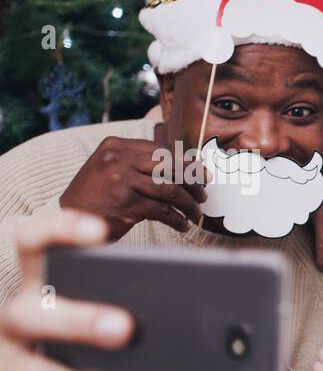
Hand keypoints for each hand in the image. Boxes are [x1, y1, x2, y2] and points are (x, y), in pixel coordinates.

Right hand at [0, 211, 136, 370]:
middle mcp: (14, 321)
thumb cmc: (96, 365)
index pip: (34, 245)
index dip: (59, 232)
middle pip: (31, 311)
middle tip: (126, 329)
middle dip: (79, 320)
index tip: (99, 231)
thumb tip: (176, 318)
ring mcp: (2, 364)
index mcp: (39, 290)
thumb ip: (128, 319)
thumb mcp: (112, 339)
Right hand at [59, 135, 203, 240]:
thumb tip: (183, 165)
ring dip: (188, 204)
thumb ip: (139, 163)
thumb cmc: (97, 196)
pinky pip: (163, 210)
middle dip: (193, 183)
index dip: (187, 164)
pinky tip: (182, 225)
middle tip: (203, 196)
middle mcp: (118, 159)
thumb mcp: (112, 170)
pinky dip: (177, 219)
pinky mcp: (127, 203)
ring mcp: (122, 180)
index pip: (162, 151)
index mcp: (115, 145)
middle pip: (170, 168)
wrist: (70, 219)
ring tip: (195, 214)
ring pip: (170, 190)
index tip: (203, 175)